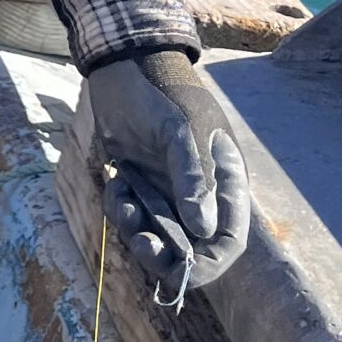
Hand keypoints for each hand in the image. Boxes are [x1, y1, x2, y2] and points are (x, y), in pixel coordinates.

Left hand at [84, 51, 250, 307]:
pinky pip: (131, 215)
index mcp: (224, 183)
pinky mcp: (139, 186)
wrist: (122, 69)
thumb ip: (194, 179)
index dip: (211, 262)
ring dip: (137, 231)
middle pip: (191, 248)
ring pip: (157, 235)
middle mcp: (198, 194)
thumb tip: (204, 231)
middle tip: (141, 244)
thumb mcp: (182, 133)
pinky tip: (114, 183)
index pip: (228, 239)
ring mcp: (167, 192)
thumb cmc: (162, 95)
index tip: (183, 271)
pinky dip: (120, 209)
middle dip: (166, 255)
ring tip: (122, 205)